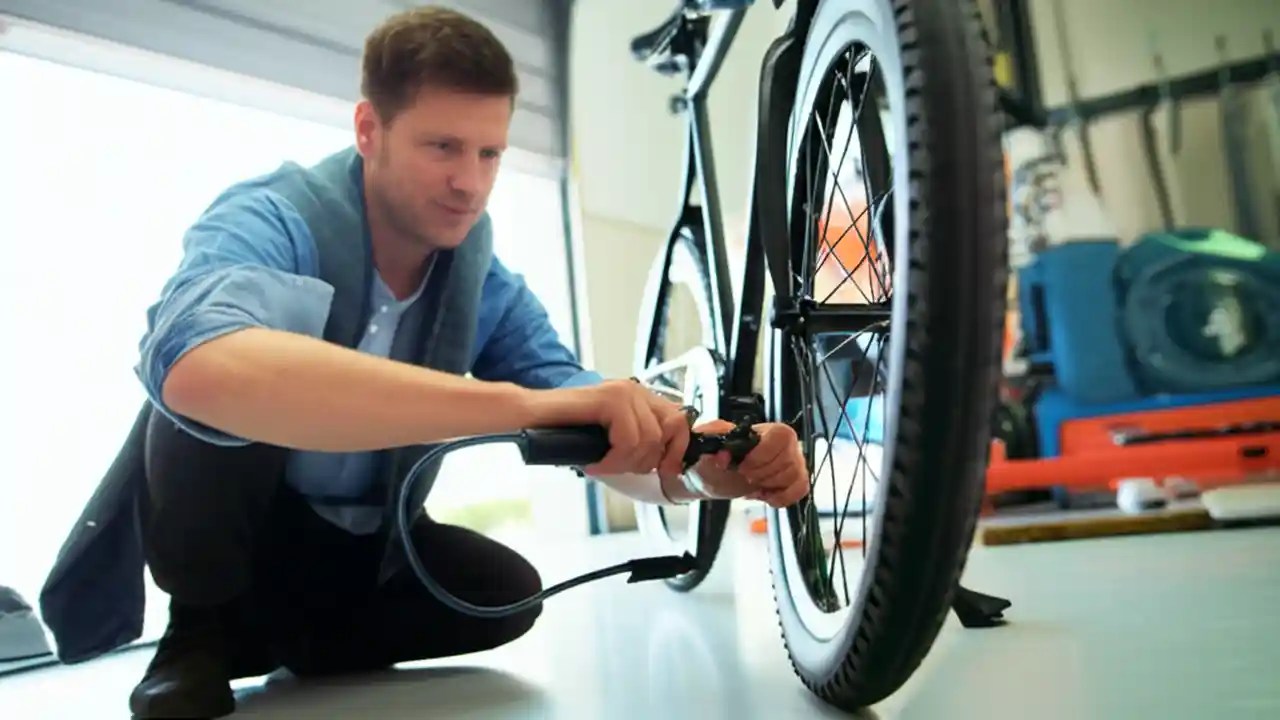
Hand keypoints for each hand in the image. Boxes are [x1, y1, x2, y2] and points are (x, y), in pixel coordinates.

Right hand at [543, 379, 691, 477]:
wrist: (532, 418)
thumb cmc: (567, 431)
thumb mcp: (612, 438)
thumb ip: (639, 442)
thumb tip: (665, 463)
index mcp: (640, 397)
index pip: (681, 422)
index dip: (677, 450)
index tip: (664, 470)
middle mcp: (635, 390)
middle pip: (670, 432)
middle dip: (647, 460)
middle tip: (619, 466)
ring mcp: (623, 392)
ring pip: (648, 440)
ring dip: (624, 462)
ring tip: (603, 464)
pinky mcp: (609, 398)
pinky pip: (628, 439)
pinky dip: (612, 459)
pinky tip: (595, 462)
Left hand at [678, 421, 809, 507]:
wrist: (711, 476)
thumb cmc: (711, 458)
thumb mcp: (706, 447)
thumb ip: (712, 446)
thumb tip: (722, 455)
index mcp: (764, 431)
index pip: (781, 436)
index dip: (764, 455)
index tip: (743, 467)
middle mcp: (783, 444)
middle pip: (789, 460)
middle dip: (763, 474)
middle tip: (745, 477)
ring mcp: (792, 462)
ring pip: (795, 476)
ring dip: (770, 486)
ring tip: (753, 485)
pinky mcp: (794, 481)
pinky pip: (801, 489)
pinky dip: (783, 497)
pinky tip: (766, 495)